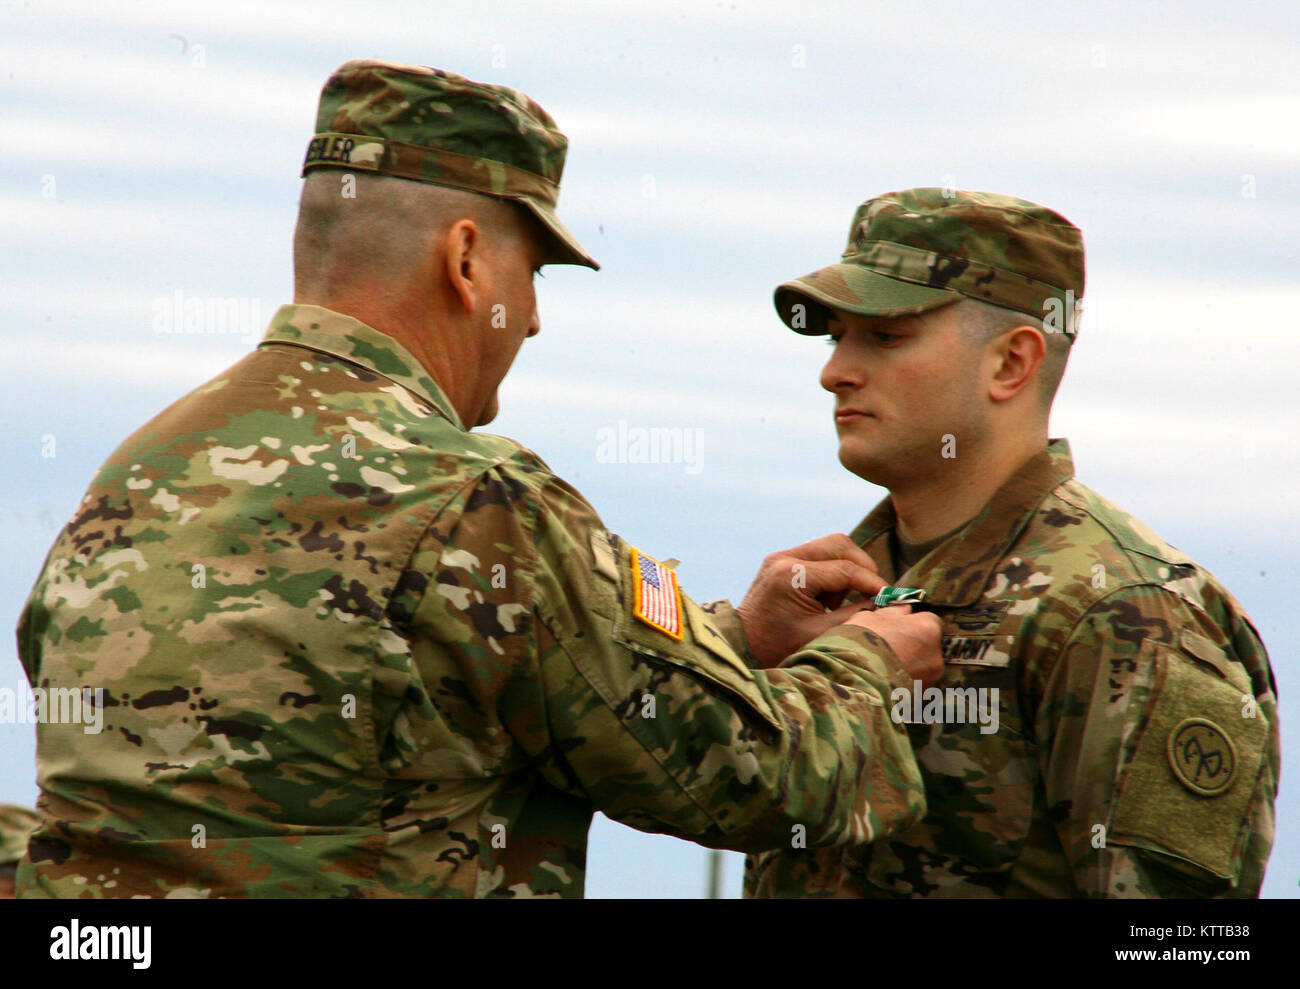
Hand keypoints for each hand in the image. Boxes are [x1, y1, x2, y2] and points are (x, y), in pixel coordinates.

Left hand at [736, 533, 887, 667]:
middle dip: (863, 567)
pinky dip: (833, 572)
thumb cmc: (778, 646)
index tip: (890, 597)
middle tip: (873, 593)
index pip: (844, 569)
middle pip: (840, 544)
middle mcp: (784, 558)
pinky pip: (819, 555)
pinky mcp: (782, 560)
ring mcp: (781, 556)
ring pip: (831, 546)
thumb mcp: (820, 634)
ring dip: (848, 569)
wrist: (741, 646)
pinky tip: (828, 599)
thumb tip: (886, 604)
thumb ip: (855, 615)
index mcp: (791, 576)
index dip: (872, 583)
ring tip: (842, 601)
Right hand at [847, 604, 943, 687]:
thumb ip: (892, 613)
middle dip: (913, 647)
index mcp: (927, 628)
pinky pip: (914, 686)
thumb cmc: (860, 644)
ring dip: (908, 667)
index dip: (913, 624)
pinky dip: (904, 684)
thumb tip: (903, 609)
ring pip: (922, 668)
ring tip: (883, 668)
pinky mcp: (920, 699)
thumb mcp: (870, 617)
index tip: (898, 628)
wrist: (851, 681)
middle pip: (928, 646)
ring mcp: (930, 680)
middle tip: (887, 649)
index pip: (930, 621)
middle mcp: (936, 655)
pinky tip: (884, 682)